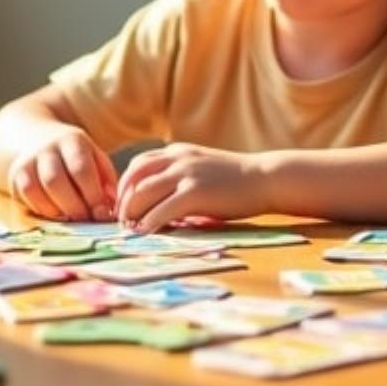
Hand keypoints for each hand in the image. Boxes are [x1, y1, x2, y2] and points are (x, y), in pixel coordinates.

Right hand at [5, 126, 117, 220]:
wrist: (38, 137)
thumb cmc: (76, 156)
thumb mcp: (95, 158)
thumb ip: (105, 180)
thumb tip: (108, 208)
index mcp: (72, 140)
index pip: (81, 169)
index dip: (92, 195)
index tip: (103, 213)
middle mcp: (47, 148)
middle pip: (55, 181)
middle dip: (74, 207)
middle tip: (87, 220)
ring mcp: (27, 161)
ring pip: (36, 190)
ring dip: (56, 211)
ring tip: (73, 219)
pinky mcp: (15, 175)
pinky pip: (25, 198)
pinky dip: (42, 211)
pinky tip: (57, 215)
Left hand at [115, 143, 268, 233]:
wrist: (264, 178)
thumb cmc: (236, 180)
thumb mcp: (202, 168)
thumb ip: (180, 178)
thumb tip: (159, 203)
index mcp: (177, 152)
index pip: (138, 164)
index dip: (125, 185)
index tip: (124, 205)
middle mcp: (177, 158)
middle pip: (134, 177)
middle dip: (123, 200)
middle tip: (121, 221)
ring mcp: (185, 174)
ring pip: (142, 192)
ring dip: (131, 213)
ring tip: (130, 230)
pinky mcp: (195, 193)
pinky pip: (162, 210)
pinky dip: (148, 223)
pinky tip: (145, 233)